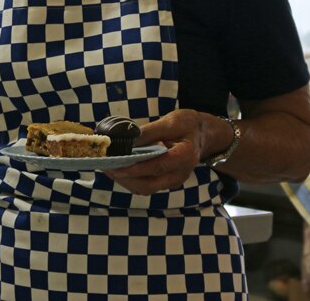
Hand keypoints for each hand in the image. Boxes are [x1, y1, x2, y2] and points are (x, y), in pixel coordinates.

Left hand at [103, 109, 217, 194]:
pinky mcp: (166, 182)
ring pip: (145, 189)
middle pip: (149, 185)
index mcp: (184, 157)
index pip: (157, 166)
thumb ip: (151, 131)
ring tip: (107, 168)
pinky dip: (131, 180)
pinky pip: (146, 186)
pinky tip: (118, 169)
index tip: (116, 166)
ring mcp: (173, 181)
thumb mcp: (172, 121)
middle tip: (106, 166)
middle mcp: (179, 174)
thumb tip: (129, 140)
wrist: (203, 135)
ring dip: (125, 181)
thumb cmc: (188, 125)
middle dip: (125, 178)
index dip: (135, 168)